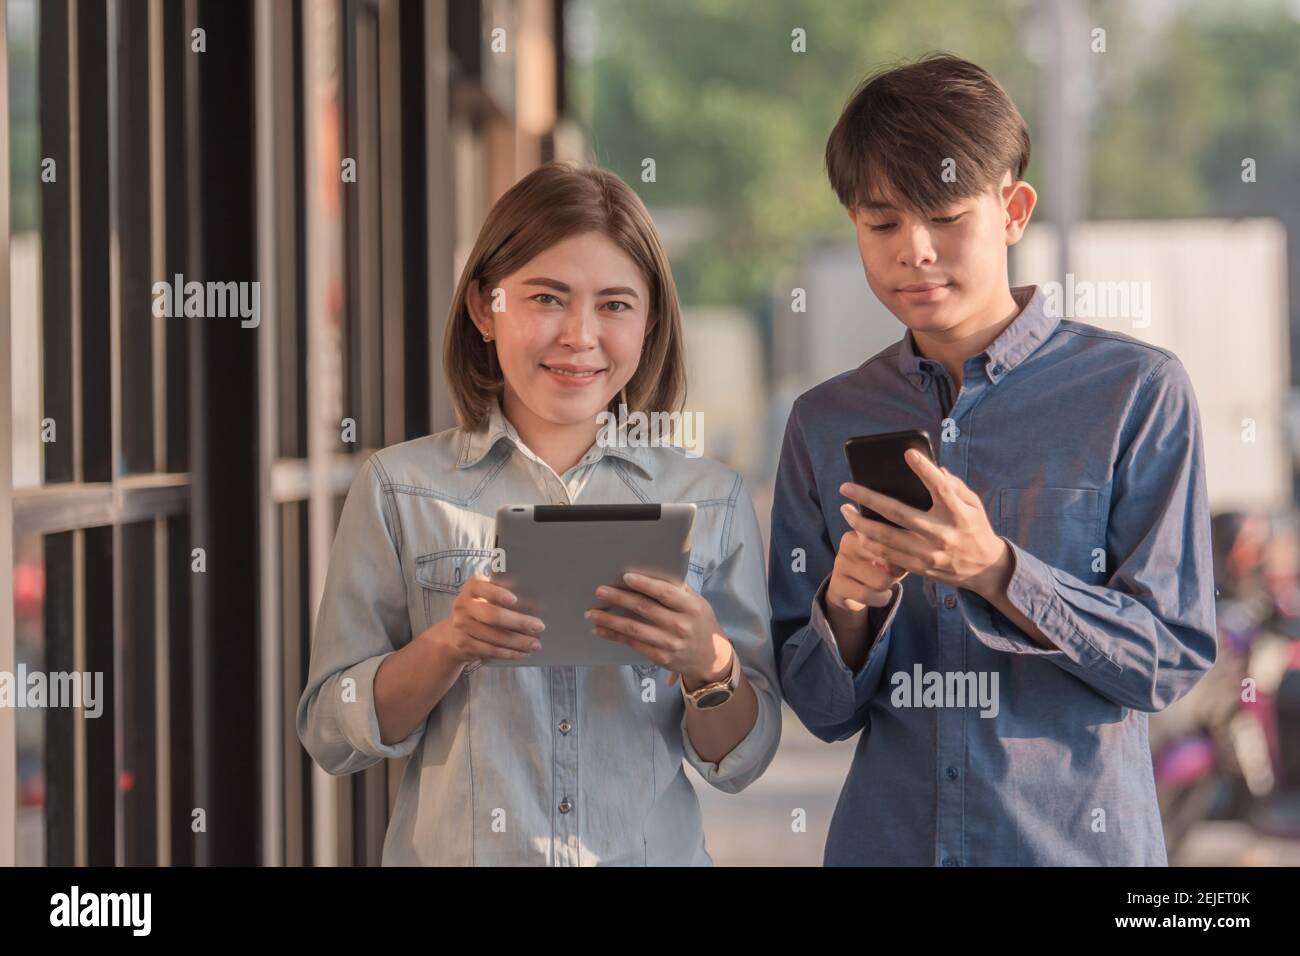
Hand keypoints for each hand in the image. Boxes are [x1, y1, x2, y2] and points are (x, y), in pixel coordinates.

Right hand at [425, 574, 544, 665]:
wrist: (453, 634)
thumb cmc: (480, 610)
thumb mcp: (485, 598)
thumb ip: (501, 596)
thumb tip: (533, 605)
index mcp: (471, 588)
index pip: (482, 587)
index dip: (497, 594)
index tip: (515, 600)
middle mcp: (463, 605)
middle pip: (492, 615)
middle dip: (518, 622)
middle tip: (539, 627)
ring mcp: (461, 626)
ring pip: (494, 636)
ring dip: (518, 642)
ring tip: (535, 644)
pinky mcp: (464, 644)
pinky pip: (490, 650)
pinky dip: (509, 653)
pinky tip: (522, 653)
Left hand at [586, 572, 732, 687]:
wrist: (710, 657)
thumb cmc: (699, 622)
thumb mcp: (697, 602)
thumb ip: (677, 589)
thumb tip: (651, 571)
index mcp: (690, 607)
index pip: (665, 593)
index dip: (645, 584)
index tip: (626, 577)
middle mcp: (680, 625)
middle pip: (644, 609)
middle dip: (619, 599)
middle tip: (599, 591)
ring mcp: (669, 643)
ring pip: (634, 629)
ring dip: (609, 620)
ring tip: (591, 613)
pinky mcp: (660, 656)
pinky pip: (633, 644)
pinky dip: (614, 636)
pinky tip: (600, 630)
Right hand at [827, 521, 908, 614]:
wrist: (848, 590)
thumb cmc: (875, 568)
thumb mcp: (888, 555)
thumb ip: (899, 553)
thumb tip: (910, 560)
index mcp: (862, 531)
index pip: (892, 543)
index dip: (903, 559)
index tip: (901, 565)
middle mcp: (847, 544)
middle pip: (890, 562)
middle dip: (897, 574)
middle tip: (893, 576)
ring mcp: (840, 564)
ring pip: (881, 582)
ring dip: (888, 589)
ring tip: (883, 586)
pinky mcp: (836, 584)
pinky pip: (867, 595)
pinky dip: (880, 600)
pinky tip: (880, 597)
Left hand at [837, 449, 1010, 597]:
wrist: (985, 570)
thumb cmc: (975, 529)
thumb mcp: (974, 505)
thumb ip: (955, 486)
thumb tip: (935, 469)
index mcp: (957, 514)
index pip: (941, 488)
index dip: (925, 470)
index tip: (908, 453)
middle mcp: (941, 534)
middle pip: (898, 514)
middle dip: (868, 499)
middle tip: (846, 487)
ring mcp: (928, 553)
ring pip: (886, 539)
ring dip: (860, 524)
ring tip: (846, 510)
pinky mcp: (920, 568)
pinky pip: (888, 556)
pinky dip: (870, 543)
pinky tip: (858, 532)